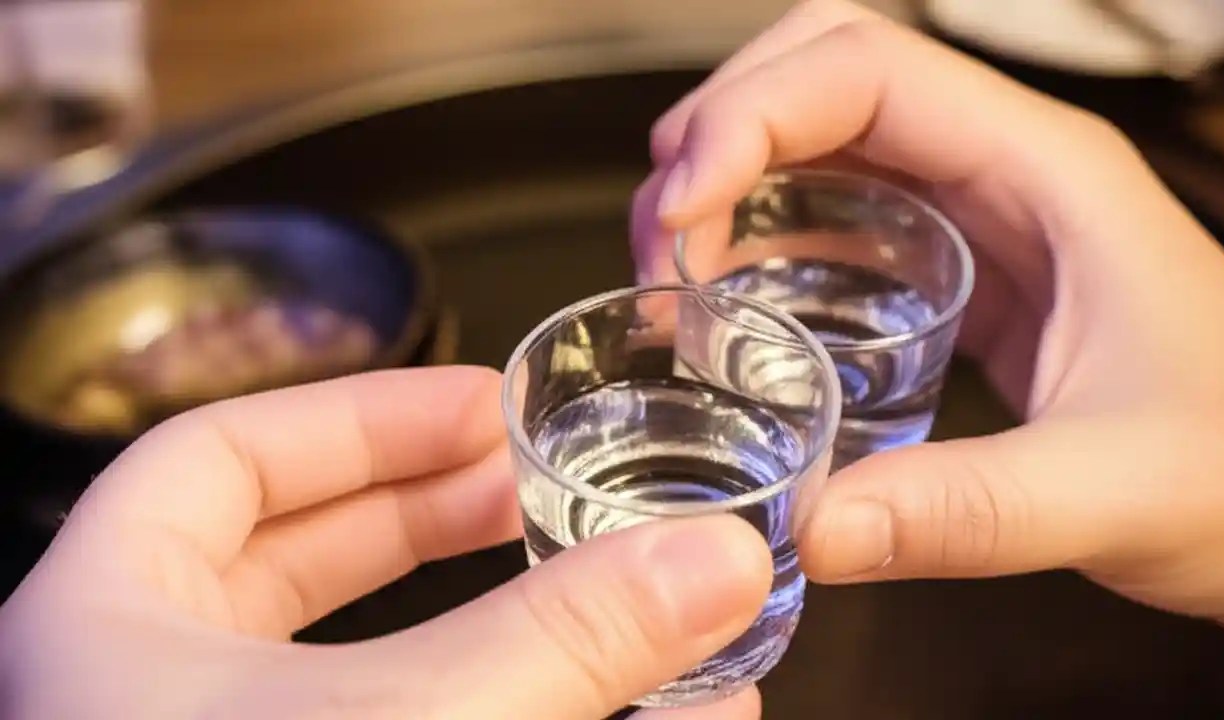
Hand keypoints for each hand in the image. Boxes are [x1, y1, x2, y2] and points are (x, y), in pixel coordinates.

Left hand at [0, 367, 771, 718]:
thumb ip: (561, 643)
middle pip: (294, 557)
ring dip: (485, 625)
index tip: (476, 406)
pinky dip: (512, 716)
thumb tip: (711, 561)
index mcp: (108, 625)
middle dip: (431, 514)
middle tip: (540, 485)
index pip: (220, 460)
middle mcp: (147, 699)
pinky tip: (629, 718)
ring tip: (591, 583)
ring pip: (362, 671)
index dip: (358, 418)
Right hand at [632, 1, 1223, 639]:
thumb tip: (812, 528)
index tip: (682, 207)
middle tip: (664, 234)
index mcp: (1047, 171)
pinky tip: (734, 303)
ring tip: (677, 272)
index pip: (868, 68)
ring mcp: (980, 215)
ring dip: (733, 179)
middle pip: (828, 70)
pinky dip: (767, 238)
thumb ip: (964, 511)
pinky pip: (842, 216)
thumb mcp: (1114, 492)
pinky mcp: (961, 273)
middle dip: (723, 129)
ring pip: (826, 136)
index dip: (753, 115)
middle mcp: (1004, 169)